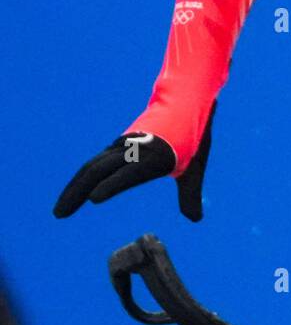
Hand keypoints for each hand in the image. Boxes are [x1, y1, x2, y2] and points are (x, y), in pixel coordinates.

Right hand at [53, 104, 215, 221]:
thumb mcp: (195, 168)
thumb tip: (195, 219)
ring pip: (91, 167)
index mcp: (154, 156)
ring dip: (73, 188)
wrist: (182, 105)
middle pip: (99, 169)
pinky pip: (94, 164)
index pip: (130, 172)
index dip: (113, 184)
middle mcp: (133, 150)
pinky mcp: (116, 148)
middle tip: (60, 215)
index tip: (95, 199)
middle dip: (78, 191)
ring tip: (60, 212)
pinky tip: (71, 195)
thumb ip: (191, 194)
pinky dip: (80, 180)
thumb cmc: (191, 139)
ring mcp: (121, 147)